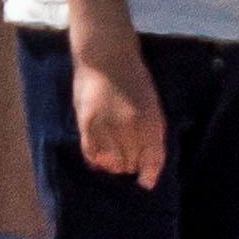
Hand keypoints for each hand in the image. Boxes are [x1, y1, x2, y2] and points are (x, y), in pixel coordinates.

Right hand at [72, 39, 169, 185]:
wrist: (106, 55)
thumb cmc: (133, 77)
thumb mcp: (151, 104)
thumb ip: (152, 134)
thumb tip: (147, 171)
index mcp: (150, 119)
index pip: (153, 159)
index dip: (149, 174)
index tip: (145, 182)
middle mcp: (129, 125)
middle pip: (131, 164)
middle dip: (131, 163)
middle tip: (128, 153)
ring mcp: (107, 125)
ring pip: (111, 163)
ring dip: (114, 163)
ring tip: (114, 151)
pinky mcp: (86, 124)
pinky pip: (91, 154)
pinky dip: (97, 159)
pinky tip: (101, 153)